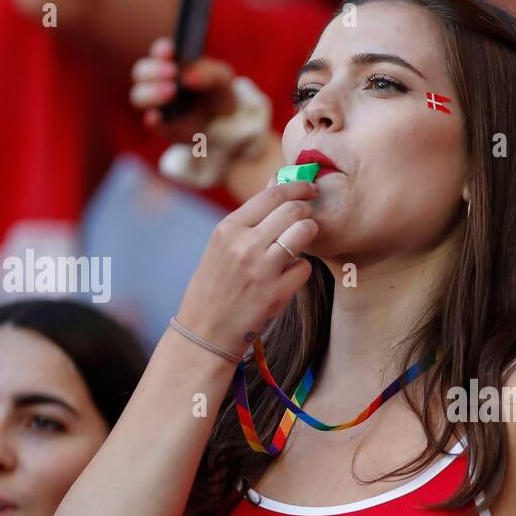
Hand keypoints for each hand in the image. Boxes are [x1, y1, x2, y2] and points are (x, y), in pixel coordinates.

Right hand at [130, 37, 237, 140]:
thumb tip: (187, 77)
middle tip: (172, 72)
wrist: (226, 125)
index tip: (170, 50)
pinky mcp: (162, 125)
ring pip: (139, 96)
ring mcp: (156, 104)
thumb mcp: (222, 79)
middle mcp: (157, 81)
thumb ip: (210, 73)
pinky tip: (157, 116)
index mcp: (171, 62)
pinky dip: (152, 119)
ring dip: (151, 92)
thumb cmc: (218, 93)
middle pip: (141, 71)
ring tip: (172, 91)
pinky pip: (150, 122)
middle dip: (153, 70)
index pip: (159, 51)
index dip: (161, 49)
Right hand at [174, 181, 319, 352]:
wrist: (205, 330)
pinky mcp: (277, 293)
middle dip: (307, 210)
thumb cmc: (214, 285)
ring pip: (304, 232)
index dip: (297, 186)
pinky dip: (301, 268)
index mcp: (228, 228)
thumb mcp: (222, 245)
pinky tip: (289, 274)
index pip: (272, 194)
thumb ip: (250, 218)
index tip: (309, 187)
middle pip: (293, 210)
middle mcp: (245, 245)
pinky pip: (305, 267)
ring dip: (310, 233)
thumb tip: (277, 184)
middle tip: (308, 216)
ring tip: (302, 241)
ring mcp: (262, 269)